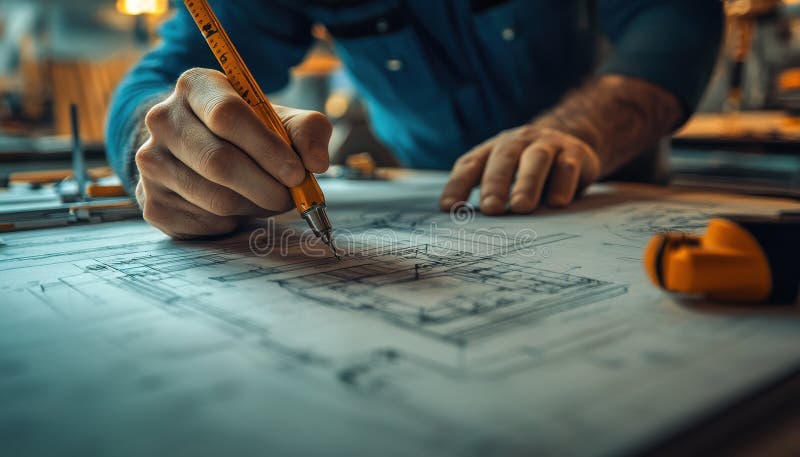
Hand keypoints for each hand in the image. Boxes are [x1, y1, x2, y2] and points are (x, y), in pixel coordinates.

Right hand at [134, 68, 331, 237]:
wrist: (200, 153)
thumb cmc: (247, 134)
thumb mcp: (281, 121)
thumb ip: (309, 131)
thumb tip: (316, 163)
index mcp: (195, 87)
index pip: (227, 115)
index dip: (267, 148)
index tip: (296, 172)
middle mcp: (162, 120)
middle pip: (219, 162)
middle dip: (266, 187)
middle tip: (290, 197)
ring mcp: (150, 162)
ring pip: (215, 198)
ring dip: (254, 206)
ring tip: (267, 198)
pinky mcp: (152, 202)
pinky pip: (205, 223)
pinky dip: (234, 222)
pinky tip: (237, 207)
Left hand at [439, 126, 600, 214]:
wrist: (571, 141)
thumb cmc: (526, 168)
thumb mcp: (504, 175)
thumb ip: (486, 194)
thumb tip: (464, 225)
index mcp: (493, 150)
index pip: (470, 164)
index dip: (457, 184)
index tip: (449, 207)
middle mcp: (518, 142)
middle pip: (503, 159)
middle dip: (494, 184)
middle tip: (490, 208)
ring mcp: (547, 145)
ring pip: (535, 159)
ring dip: (527, 183)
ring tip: (520, 207)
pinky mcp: (575, 153)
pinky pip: (567, 166)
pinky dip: (562, 184)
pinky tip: (557, 203)